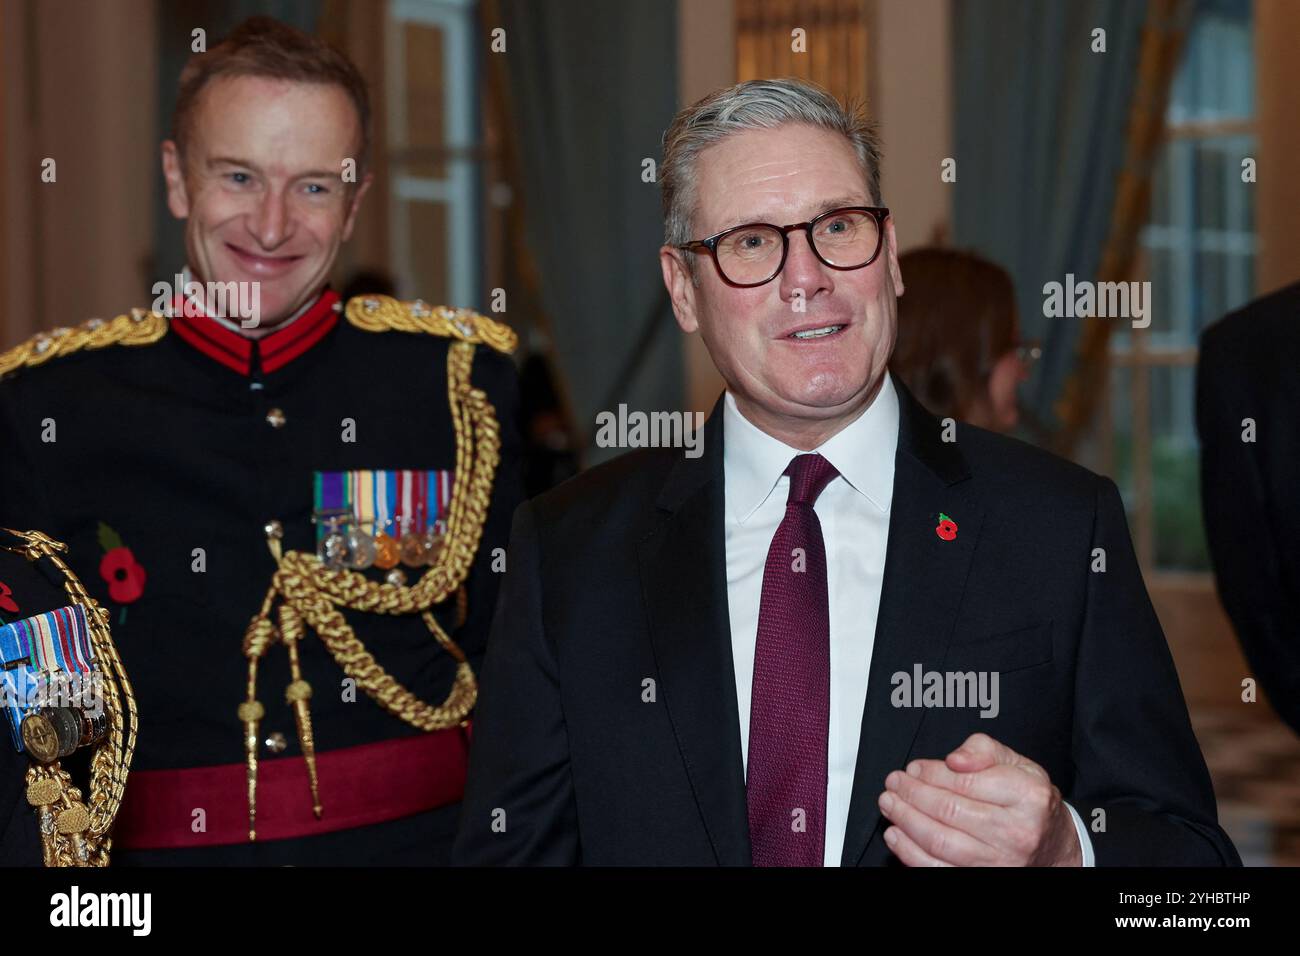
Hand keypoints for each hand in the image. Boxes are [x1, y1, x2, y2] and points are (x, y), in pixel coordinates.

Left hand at [877, 732, 1081, 866]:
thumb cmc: (1030, 804)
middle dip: (912, 794)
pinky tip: (897, 835)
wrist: (1052, 848)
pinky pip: (937, 869)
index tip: (913, 768)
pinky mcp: (984, 879)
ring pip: (939, 842)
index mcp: (1027, 797)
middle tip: (894, 783)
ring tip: (890, 804)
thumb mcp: (1018, 765)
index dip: (931, 773)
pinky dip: (910, 852)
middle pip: (949, 811)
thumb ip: (983, 750)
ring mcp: (1000, 862)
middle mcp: (1016, 832)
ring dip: (906, 821)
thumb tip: (954, 759)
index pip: (966, 782)